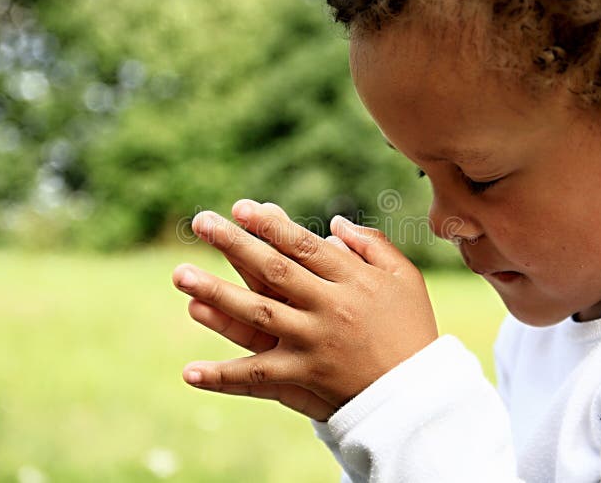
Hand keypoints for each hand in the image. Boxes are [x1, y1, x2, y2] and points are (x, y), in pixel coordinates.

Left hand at [173, 199, 437, 418]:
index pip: (304, 245)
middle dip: (235, 244)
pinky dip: (224, 376)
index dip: (270, 224)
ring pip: (258, 314)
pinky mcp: (303, 377)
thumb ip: (373, 245)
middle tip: (201, 221)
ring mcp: (313, 343)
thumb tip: (334, 223)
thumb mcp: (404, 279)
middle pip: (274, 270)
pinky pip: (258, 376)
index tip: (241, 207)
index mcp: (353, 280)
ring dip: (217, 293)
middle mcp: (329, 307)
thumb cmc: (412, 329)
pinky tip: (189, 371)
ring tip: (181, 275)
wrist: (419, 393)